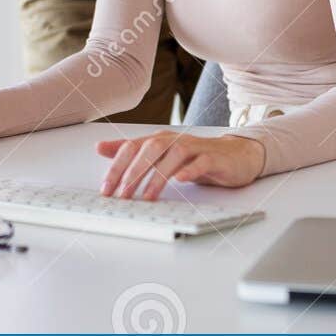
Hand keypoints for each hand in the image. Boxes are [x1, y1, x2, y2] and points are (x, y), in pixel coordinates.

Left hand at [95, 131, 265, 199]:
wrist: (234, 155)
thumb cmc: (194, 157)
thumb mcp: (160, 154)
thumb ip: (132, 151)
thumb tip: (100, 147)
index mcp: (159, 139)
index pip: (132, 147)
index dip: (117, 167)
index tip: (106, 189)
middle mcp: (174, 140)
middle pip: (150, 149)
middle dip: (133, 172)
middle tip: (122, 194)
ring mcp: (195, 148)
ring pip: (173, 155)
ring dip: (158, 176)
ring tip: (147, 196)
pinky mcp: (213, 158)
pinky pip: (201, 162)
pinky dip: (189, 170)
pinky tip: (180, 180)